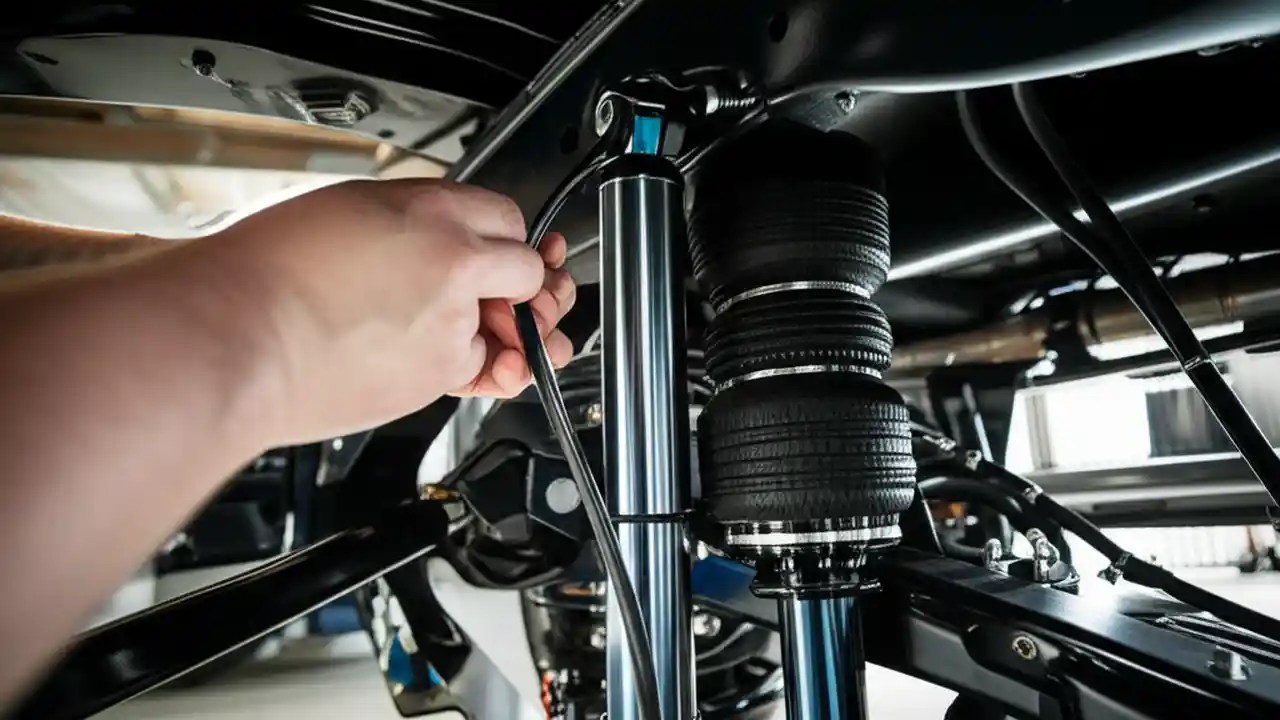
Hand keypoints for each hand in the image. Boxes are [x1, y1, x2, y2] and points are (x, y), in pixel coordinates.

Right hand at [197, 179, 575, 444]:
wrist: (234, 338)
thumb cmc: (265, 276)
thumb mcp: (347, 210)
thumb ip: (411, 221)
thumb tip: (435, 233)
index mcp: (430, 207)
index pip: (507, 218)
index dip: (499, 240)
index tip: (488, 253)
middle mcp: (454, 260)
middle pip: (528, 269)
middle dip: (519, 284)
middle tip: (498, 294)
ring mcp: (452, 321)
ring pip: (511, 326)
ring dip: (500, 330)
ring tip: (458, 330)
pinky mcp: (439, 375)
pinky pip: (479, 370)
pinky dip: (467, 369)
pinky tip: (430, 358)